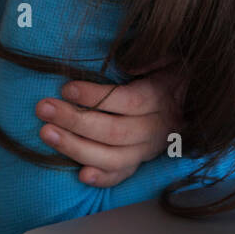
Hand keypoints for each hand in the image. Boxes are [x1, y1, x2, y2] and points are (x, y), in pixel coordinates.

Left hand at [36, 57, 185, 187]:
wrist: (190, 98)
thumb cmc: (169, 70)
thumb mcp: (167, 55)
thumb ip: (149, 57)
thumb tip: (126, 64)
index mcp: (162, 98)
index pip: (127, 102)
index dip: (96, 97)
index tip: (66, 89)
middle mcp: (157, 128)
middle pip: (114, 131)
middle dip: (75, 121)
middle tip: (43, 108)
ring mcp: (149, 149)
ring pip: (114, 157)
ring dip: (76, 148)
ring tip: (46, 134)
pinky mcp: (141, 162)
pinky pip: (122, 175)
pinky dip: (102, 178)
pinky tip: (80, 175)